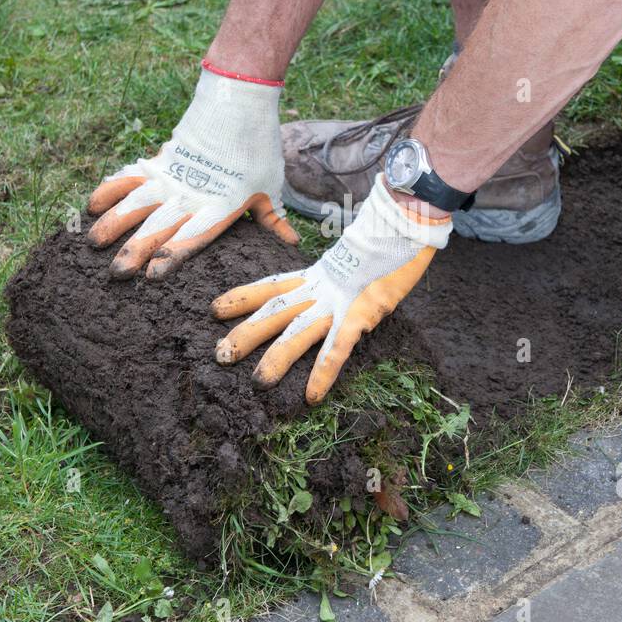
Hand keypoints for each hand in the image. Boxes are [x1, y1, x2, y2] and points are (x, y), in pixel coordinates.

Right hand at [86, 69, 297, 278]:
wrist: (238, 99)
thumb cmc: (257, 146)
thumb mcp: (270, 186)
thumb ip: (273, 220)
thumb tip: (292, 244)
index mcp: (220, 205)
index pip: (193, 235)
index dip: (172, 254)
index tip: (152, 273)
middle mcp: (192, 193)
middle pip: (159, 224)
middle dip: (136, 249)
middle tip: (116, 272)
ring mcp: (173, 175)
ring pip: (138, 202)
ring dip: (114, 223)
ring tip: (94, 243)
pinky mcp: (161, 159)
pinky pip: (131, 176)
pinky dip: (111, 188)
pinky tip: (92, 205)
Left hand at [211, 176, 450, 403]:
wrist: (405, 226)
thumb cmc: (385, 244)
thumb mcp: (354, 260)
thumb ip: (338, 278)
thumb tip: (328, 290)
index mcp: (317, 275)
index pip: (273, 285)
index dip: (244, 297)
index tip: (216, 308)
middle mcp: (320, 289)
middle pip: (275, 311)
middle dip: (246, 333)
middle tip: (220, 355)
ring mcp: (338, 303)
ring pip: (298, 332)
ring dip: (276, 358)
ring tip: (257, 382)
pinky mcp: (360, 315)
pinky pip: (337, 348)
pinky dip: (324, 372)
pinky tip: (312, 395)